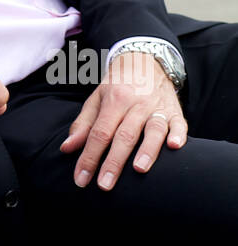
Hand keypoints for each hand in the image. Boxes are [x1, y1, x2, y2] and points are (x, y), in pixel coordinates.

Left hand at [59, 52, 186, 189]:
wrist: (145, 60)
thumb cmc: (117, 86)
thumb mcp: (96, 100)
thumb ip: (83, 125)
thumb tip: (67, 149)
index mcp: (114, 100)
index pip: (99, 133)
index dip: (89, 157)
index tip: (81, 179)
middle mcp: (136, 104)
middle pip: (124, 135)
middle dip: (114, 162)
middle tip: (104, 185)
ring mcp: (157, 107)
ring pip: (153, 129)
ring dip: (147, 150)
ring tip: (139, 169)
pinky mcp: (176, 111)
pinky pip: (179, 123)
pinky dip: (178, 134)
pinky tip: (175, 147)